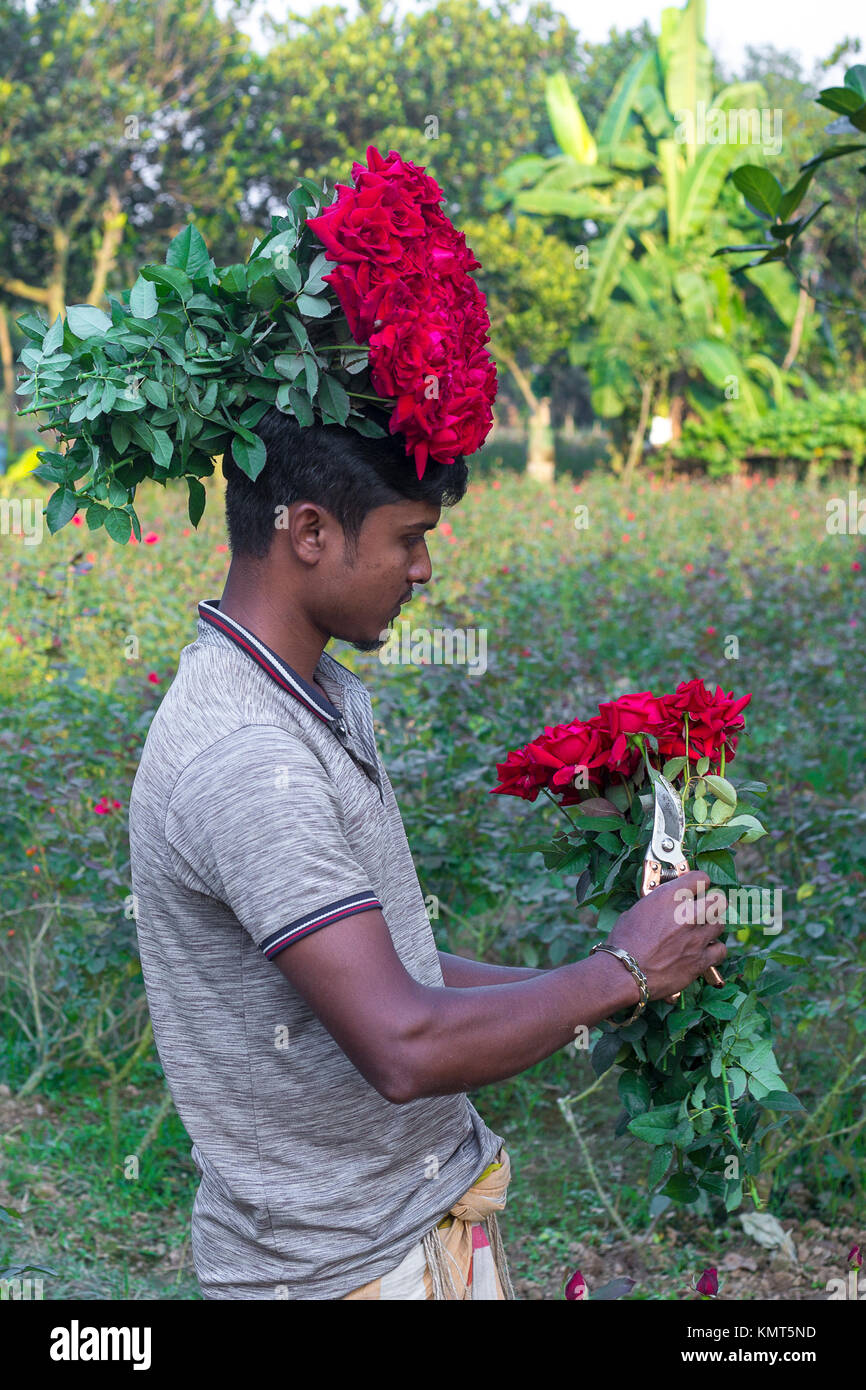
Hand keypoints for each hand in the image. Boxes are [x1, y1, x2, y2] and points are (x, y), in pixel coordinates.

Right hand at [607, 870, 726, 1001]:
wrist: (625, 972)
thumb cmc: (624, 942)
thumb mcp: (635, 912)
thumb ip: (655, 906)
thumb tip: (660, 907)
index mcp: (669, 897)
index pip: (700, 878)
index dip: (699, 881)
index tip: (697, 886)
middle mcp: (687, 914)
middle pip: (718, 900)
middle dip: (712, 902)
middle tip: (705, 907)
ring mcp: (697, 938)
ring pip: (720, 924)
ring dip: (712, 925)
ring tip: (703, 929)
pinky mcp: (700, 960)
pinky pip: (720, 950)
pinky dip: (714, 949)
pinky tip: (705, 950)